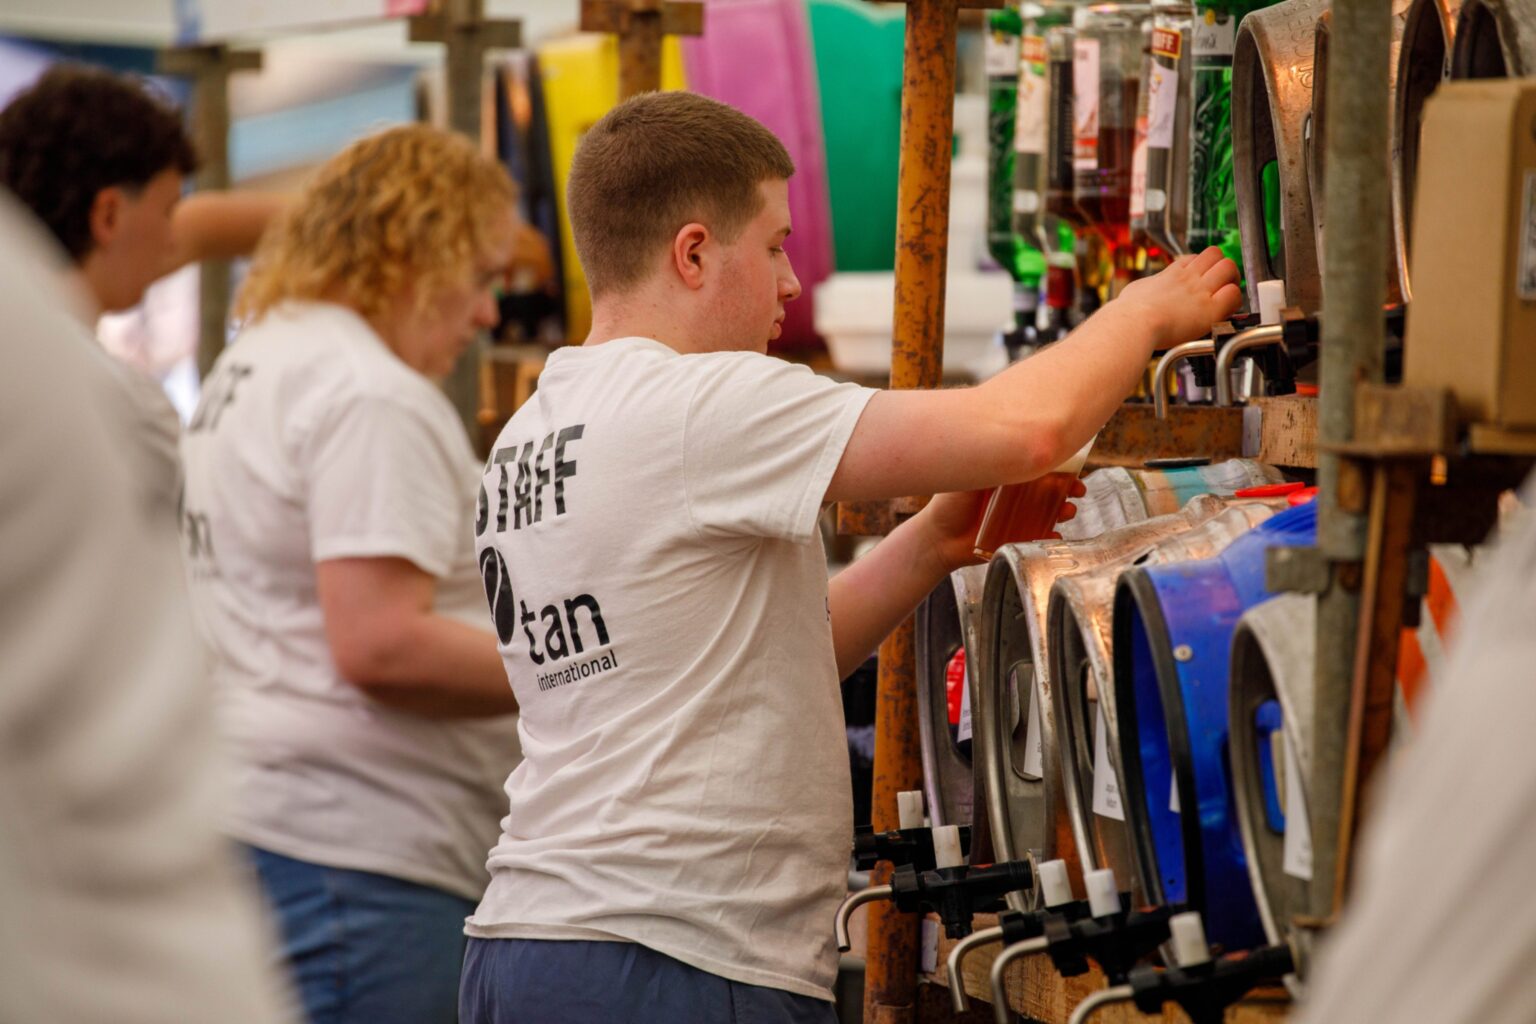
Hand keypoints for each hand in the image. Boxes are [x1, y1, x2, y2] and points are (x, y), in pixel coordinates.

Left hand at [916, 480, 1087, 572]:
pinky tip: (1054, 535)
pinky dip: (1051, 536)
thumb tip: (1002, 445)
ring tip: (1066, 511)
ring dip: (1064, 510)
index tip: (1072, 464)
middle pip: (1052, 487)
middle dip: (1069, 488)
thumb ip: (980, 463)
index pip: (1038, 465)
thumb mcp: (964, 478)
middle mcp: (1016, 495)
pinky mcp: (1017, 538)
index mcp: (1007, 475)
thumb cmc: (947, 505)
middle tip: (1077, 489)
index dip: (1058, 464)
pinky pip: (1041, 536)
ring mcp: (1019, 516)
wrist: (938, 540)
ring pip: (1051, 511)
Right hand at [1114, 246, 1241, 349]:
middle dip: (1221, 268)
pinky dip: (1234, 300)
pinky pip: (1234, 294)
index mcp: (1172, 273)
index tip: (1200, 279)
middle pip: (1216, 254)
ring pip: (1228, 267)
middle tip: (1219, 284)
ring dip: (1231, 280)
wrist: (1133, 324)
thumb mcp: (1135, 290)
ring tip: (1226, 295)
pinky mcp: (1210, 309)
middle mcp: (1189, 277)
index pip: (1196, 257)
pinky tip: (1226, 310)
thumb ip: (1148, 288)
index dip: (1201, 267)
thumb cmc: (1127, 314)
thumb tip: (1144, 292)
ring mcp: (1200, 290)